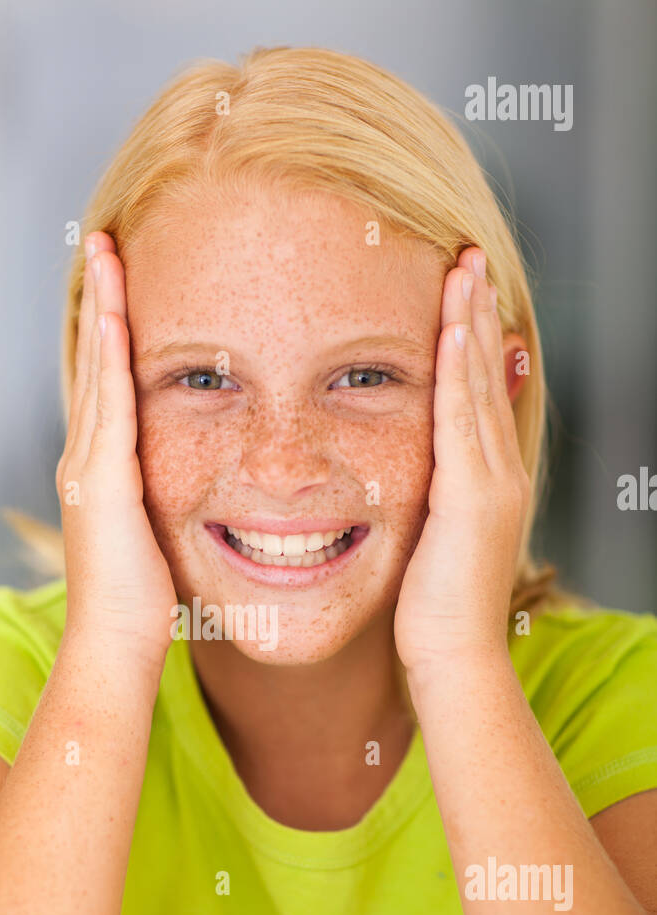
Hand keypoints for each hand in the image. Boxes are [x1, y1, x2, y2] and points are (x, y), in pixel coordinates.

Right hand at [56, 232, 175, 664]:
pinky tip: (118, 310)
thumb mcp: (158, 543)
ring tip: (104, 252)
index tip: (124, 283)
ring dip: (101, 306)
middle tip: (104, 241)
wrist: (116, 646)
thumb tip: (197, 498)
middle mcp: (87, 458)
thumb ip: (166, 510)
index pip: (110, 384)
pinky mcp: (100, 480)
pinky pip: (109, 401)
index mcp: (103, 471)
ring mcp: (88, 466)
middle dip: (101, 299)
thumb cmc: (143, 609)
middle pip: (95, 362)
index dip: (113, 332)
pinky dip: (110, 352)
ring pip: (97, 369)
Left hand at [394, 247, 529, 680]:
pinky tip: (453, 328)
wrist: (455, 656)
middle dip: (478, 313)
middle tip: (468, 258)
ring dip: (471, 323)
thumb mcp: (431, 543)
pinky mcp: (472, 497)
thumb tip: (414, 478)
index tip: (462, 293)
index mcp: (487, 480)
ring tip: (463, 270)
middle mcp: (499, 472)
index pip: (480, 394)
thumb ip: (428, 502)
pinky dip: (459, 370)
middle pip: (487, 377)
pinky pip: (461, 419)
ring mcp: (492, 482)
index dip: (474, 341)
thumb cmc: (433, 612)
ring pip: (478, 387)